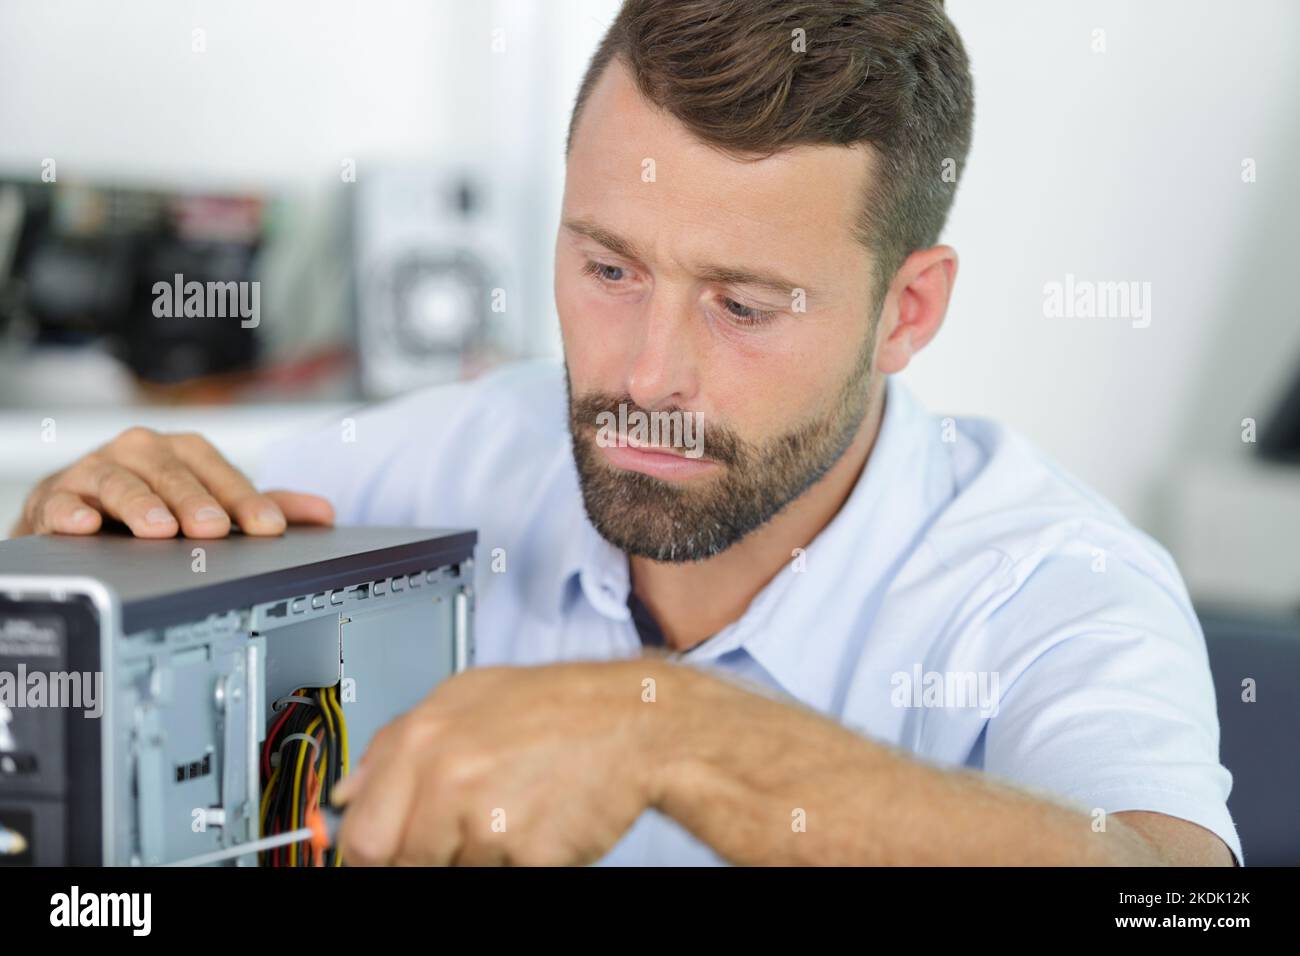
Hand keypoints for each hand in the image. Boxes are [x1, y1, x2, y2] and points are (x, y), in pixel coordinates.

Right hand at [9, 426, 333, 537]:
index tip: (268, 527)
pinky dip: (70, 512)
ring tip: (159, 530)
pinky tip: (85, 526)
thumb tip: (323, 512)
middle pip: (171, 473)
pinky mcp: (57, 497)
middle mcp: (140, 453)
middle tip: (213, 528)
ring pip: (119, 482)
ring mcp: (96, 471)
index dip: (245, 499)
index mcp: (182, 451)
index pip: (220, 471)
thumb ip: (261, 505)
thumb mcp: (208, 500)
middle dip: (194, 501)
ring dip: (139, 506)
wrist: (79, 505)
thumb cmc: (152, 500)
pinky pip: (61, 502)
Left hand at [331, 661, 671, 865]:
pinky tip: (537, 821)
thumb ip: (394, 743)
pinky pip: (503, 879)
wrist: (634, 722)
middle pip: (401, 865)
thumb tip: (347, 793)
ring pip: (454, 873)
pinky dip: (518, 861)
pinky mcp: (530, 856)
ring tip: (510, 810)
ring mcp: (490, 822)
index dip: (371, 854)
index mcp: (422, 741)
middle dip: (422, 859)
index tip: (384, 856)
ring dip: (477, 857)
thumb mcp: (464, 697)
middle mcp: (449, 779)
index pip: (362, 836)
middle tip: (457, 838)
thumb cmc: (553, 707)